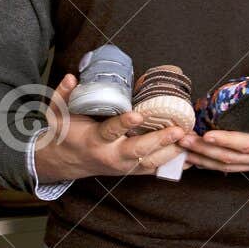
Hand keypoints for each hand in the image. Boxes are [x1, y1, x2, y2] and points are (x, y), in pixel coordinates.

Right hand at [32, 74, 188, 182]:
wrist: (65, 162)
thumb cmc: (65, 135)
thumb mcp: (58, 114)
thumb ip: (63, 95)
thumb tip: (71, 77)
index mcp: (94, 140)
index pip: (110, 131)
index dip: (123, 124)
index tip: (138, 115)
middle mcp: (110, 156)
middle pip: (137, 151)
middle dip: (159, 141)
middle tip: (178, 130)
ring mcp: (122, 166)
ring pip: (149, 163)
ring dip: (171, 152)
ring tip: (189, 140)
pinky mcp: (131, 170)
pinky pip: (154, 169)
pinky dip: (172, 163)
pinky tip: (190, 155)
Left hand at [178, 101, 248, 180]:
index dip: (228, 141)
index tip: (208, 135)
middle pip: (230, 158)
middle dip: (203, 150)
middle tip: (180, 140)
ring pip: (227, 165)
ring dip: (202, 158)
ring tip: (180, 149)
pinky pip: (233, 166)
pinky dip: (213, 163)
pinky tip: (197, 160)